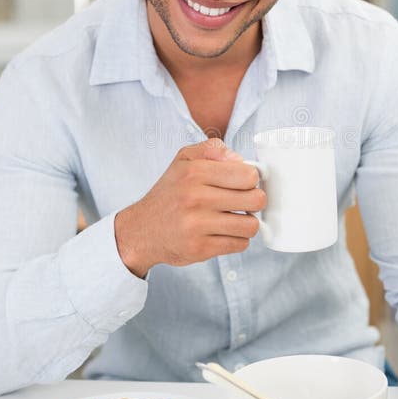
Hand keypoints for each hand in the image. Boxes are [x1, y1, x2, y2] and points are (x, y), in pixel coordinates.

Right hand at [114, 138, 264, 275]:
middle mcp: (195, 198)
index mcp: (194, 172)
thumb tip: (240, 159)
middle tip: (244, 202)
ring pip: (251, 225)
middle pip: (256, 200)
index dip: (252, 179)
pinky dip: (237, 239)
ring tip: (235, 218)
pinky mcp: (200, 249)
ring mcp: (197, 226)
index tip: (244, 183)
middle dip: (255, 201)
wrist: (141, 230)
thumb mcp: (183, 160)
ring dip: (247, 223)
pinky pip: (240, 244)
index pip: (248, 175)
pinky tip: (224, 232)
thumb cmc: (170, 193)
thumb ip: (212, 149)